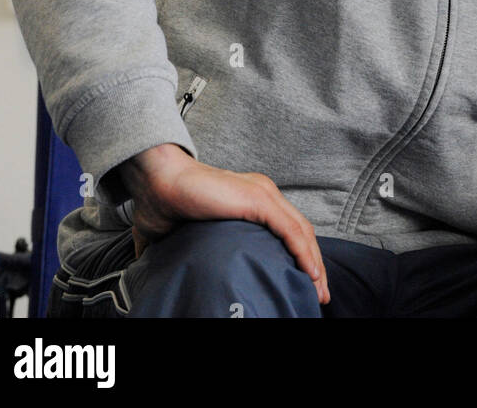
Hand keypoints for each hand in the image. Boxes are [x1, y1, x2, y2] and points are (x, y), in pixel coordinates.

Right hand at [120, 144, 329, 304]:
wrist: (158, 182)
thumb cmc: (166, 205)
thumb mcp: (191, 233)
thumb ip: (191, 248)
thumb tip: (157, 269)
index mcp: (252, 198)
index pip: (287, 229)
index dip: (300, 256)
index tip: (304, 282)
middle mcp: (264, 193)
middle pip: (301, 231)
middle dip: (313, 263)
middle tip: (319, 293)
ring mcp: (264, 194)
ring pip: (301, 232)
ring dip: (314, 263)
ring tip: (318, 290)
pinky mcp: (259, 200)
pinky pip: (291, 230)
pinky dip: (304, 253)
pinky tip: (311, 273)